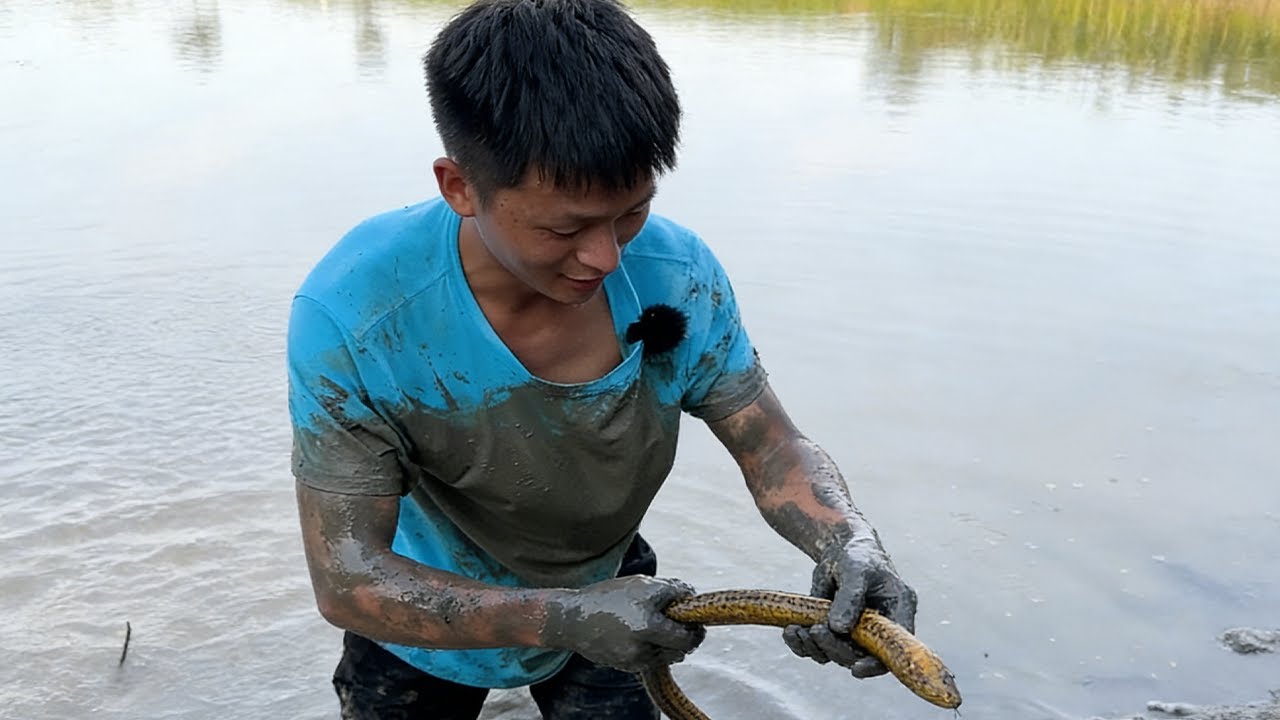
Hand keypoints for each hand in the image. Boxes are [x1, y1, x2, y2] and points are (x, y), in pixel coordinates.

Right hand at [543, 575, 705, 672]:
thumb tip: (692, 595)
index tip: (697, 621)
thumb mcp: (642, 585)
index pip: (687, 638)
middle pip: (680, 650)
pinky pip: (651, 660)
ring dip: (669, 644)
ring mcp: (634, 661)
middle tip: (681, 622)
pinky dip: (653, 649)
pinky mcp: (626, 667)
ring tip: (657, 625)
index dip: (696, 630)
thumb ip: (672, 590)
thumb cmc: (609, 596)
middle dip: (684, 637)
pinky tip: (642, 633)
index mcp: (647, 626)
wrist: (573, 619)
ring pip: (667, 657)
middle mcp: (642, 649)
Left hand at [783, 533, 917, 677]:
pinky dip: (802, 644)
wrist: (840, 548)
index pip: (893, 651)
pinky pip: (818, 648)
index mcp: (897, 614)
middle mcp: (878, 630)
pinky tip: (790, 631)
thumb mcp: (856, 570)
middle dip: (835, 649)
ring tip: (795, 630)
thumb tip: (838, 629)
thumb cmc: (857, 555)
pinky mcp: (833, 632)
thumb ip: (850, 597)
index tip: (856, 669)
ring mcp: (855, 634)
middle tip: (815, 631)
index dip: (876, 665)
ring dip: (814, 647)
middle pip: (859, 656)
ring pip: (835, 655)